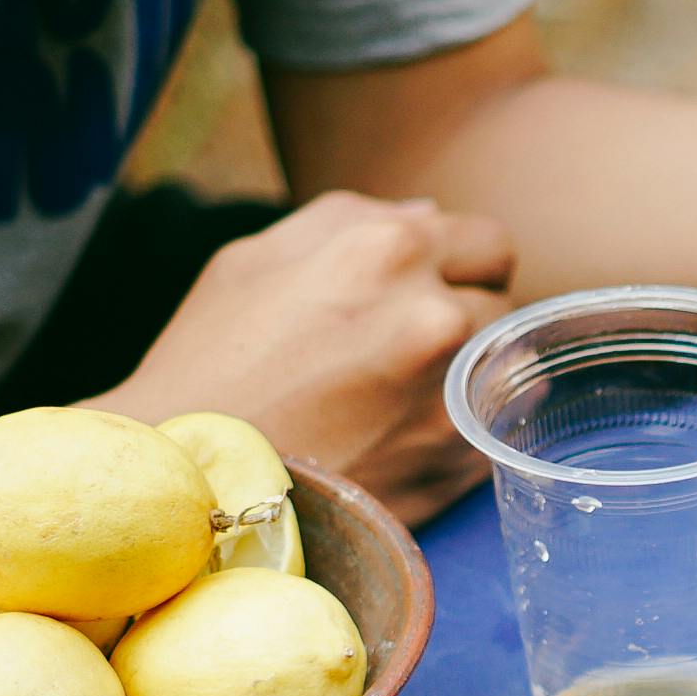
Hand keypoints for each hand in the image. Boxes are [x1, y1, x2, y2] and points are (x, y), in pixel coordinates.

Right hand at [92, 190, 515, 523]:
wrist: (187, 482)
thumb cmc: (206, 365)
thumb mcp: (253, 262)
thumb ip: (349, 222)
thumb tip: (429, 214)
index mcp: (386, 248)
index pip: (487, 243)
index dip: (460, 268)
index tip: (432, 292)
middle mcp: (433, 313)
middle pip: (503, 306)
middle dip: (469, 319)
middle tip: (412, 351)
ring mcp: (452, 392)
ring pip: (509, 370)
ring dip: (475, 376)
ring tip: (407, 397)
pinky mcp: (457, 462)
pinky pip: (497, 431)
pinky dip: (467, 432)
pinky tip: (409, 439)